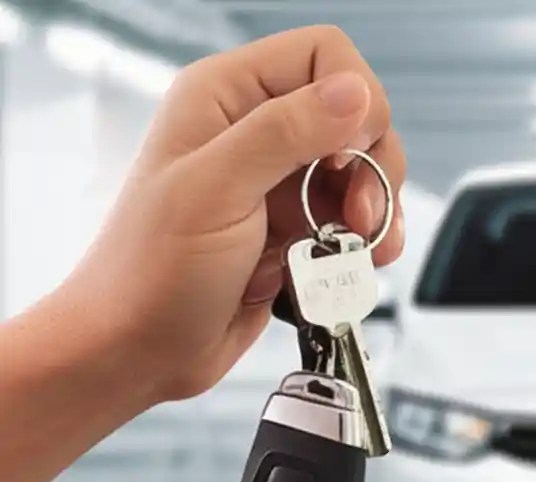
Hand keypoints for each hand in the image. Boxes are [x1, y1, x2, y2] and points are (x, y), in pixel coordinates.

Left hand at [56, 25, 404, 401]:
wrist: (139, 351)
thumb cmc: (149, 273)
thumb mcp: (216, 190)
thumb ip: (284, 132)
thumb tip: (353, 95)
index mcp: (225, 97)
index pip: (324, 56)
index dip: (354, 100)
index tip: (348, 155)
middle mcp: (255, 131)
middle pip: (359, 116)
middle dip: (373, 167)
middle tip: (359, 212)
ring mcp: (279, 181)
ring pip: (365, 172)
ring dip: (376, 211)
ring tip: (358, 247)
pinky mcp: (296, 228)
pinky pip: (357, 221)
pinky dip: (367, 244)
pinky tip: (353, 264)